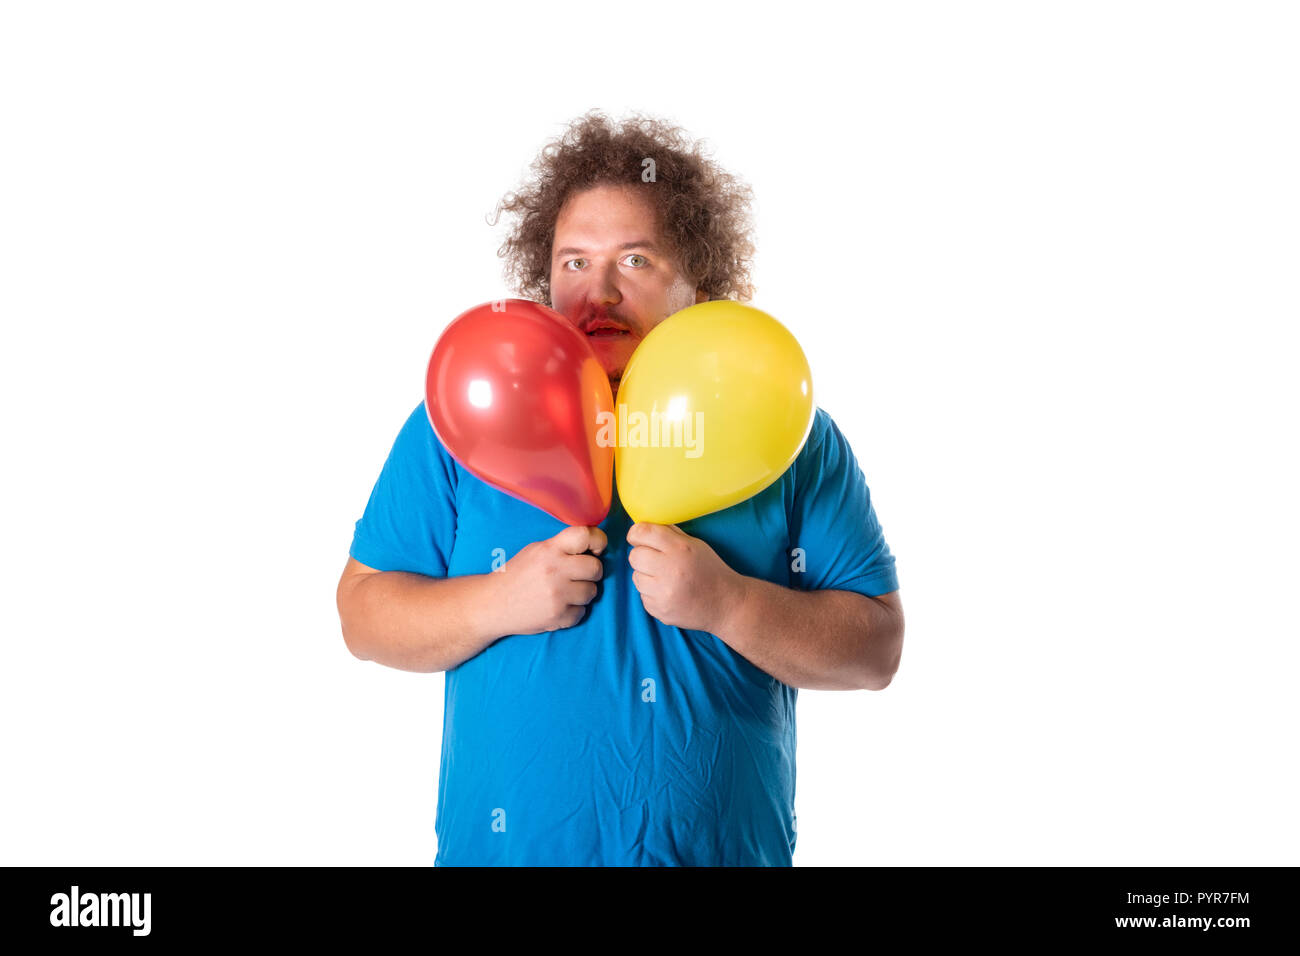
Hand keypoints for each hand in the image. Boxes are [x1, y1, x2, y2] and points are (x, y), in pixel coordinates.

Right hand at [494, 525, 606, 634]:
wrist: (493, 605)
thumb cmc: (516, 575)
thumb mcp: (535, 551)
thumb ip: (562, 547)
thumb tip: (594, 547)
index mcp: (549, 550)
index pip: (585, 535)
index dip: (598, 540)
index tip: (596, 548)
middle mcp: (555, 571)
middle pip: (596, 568)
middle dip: (591, 571)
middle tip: (579, 574)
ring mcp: (558, 596)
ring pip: (592, 591)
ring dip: (583, 592)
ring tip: (565, 591)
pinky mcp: (558, 617)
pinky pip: (582, 612)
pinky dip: (573, 611)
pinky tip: (558, 606)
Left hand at [626, 522, 747, 632]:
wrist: (725, 604)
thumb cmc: (710, 570)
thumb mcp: (696, 545)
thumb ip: (670, 533)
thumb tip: (645, 524)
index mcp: (679, 549)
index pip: (643, 533)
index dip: (636, 533)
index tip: (638, 537)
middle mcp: (669, 570)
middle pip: (634, 555)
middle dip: (642, 555)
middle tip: (656, 560)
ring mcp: (663, 593)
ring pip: (636, 576)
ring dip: (646, 575)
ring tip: (666, 578)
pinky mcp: (659, 610)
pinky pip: (642, 595)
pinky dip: (652, 593)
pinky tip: (669, 592)